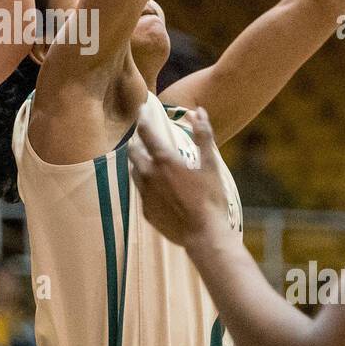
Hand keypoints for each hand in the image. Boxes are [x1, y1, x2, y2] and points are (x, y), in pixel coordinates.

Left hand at [129, 107, 236, 251]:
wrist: (204, 236)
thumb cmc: (211, 199)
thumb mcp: (211, 164)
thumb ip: (203, 135)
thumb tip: (198, 111)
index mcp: (164, 161)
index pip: (146, 132)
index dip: (142, 118)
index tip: (142, 110)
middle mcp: (149, 176)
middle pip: (133, 151)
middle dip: (136, 140)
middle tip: (142, 135)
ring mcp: (146, 195)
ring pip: (134, 171)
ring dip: (137, 161)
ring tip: (146, 157)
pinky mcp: (147, 211)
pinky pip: (141, 192)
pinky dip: (145, 183)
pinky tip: (155, 186)